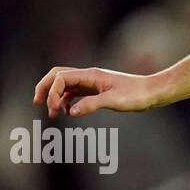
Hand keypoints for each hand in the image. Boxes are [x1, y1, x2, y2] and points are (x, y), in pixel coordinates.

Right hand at [33, 66, 158, 118]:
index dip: (52, 92)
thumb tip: (71, 112)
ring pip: (66, 85)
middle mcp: (89, 76)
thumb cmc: (137, 95)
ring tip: (53, 114)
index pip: (61, 77)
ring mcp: (93, 82)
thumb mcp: (114, 101)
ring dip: (56, 97)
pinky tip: (70, 113)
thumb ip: (92, 105)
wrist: (152, 92)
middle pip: (58, 76)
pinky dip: (68, 101)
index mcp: (90, 75)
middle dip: (45, 88)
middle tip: (37, 103)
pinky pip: (76, 92)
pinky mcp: (98, 90)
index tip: (54, 109)